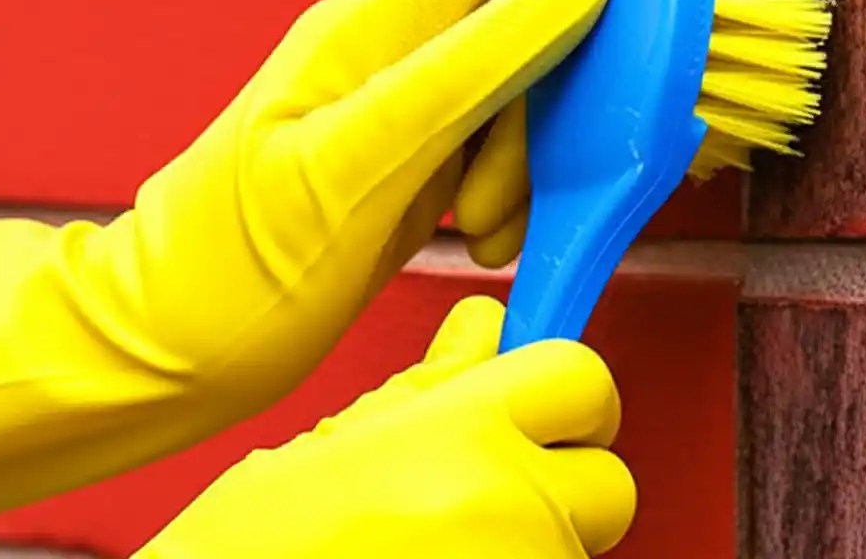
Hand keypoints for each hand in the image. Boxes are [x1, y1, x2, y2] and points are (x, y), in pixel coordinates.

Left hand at [63, 0, 619, 408]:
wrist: (179, 344)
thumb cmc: (235, 267)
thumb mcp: (348, 170)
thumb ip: (462, 74)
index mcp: (365, 35)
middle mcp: (391, 53)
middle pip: (525, 26)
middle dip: (547, 110)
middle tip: (491, 201)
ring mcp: (406, 104)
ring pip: (526, 96)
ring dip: (526, 170)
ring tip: (473, 232)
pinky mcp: (418, 153)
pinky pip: (504, 146)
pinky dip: (512, 196)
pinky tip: (476, 236)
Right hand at [133, 297, 636, 557]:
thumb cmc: (255, 547)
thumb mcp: (336, 440)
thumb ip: (433, 382)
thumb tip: (485, 329)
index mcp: (462, 430)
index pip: (587, 379)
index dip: (569, 396)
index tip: (547, 411)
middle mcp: (509, 506)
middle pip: (610, 483)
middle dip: (564, 486)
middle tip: (494, 493)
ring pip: (574, 550)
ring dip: (532, 544)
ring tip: (441, 545)